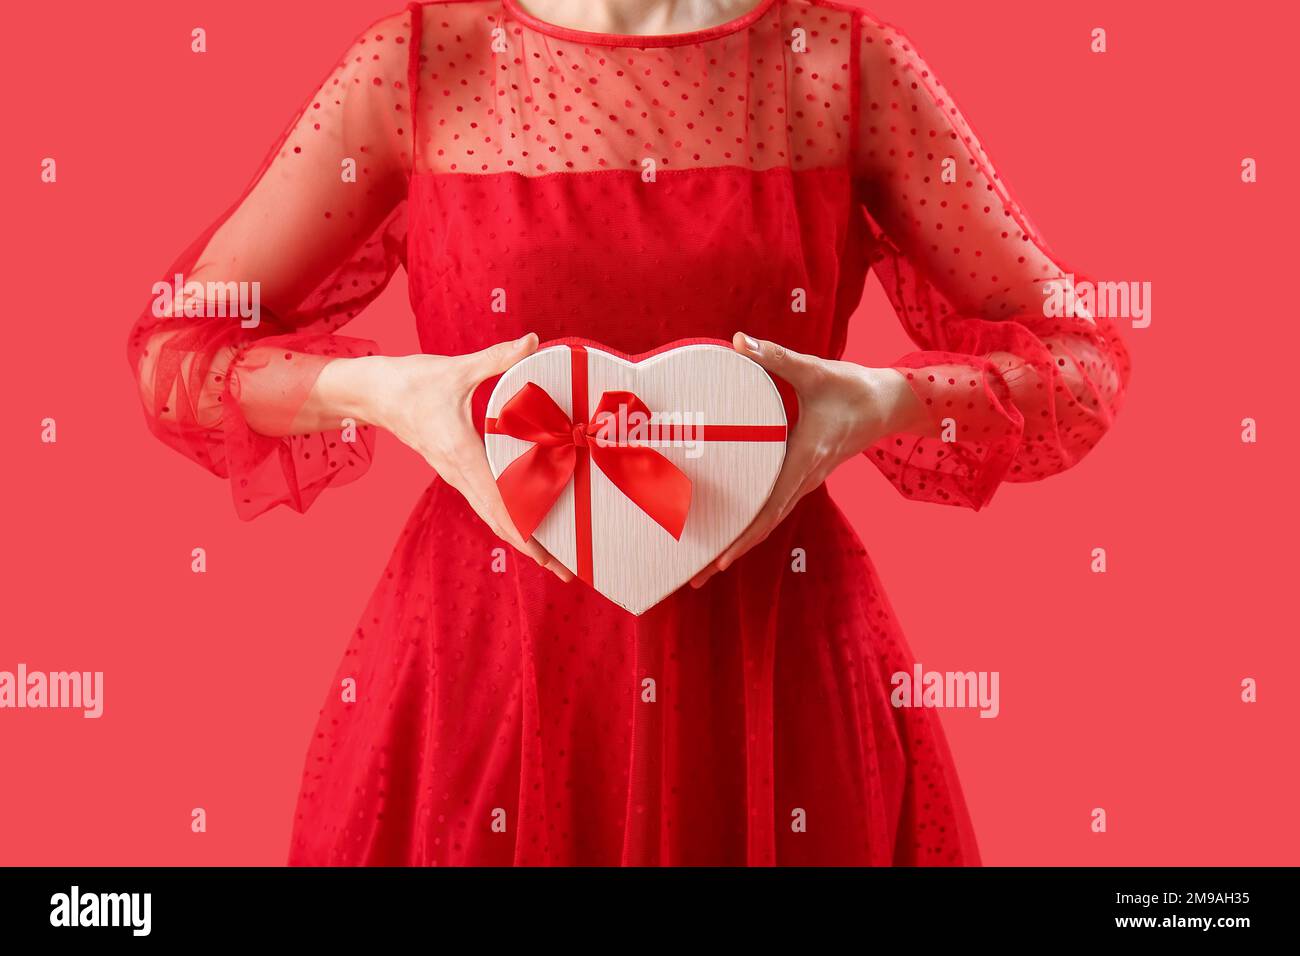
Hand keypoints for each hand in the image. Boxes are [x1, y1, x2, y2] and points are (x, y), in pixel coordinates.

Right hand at [362, 334, 573, 581]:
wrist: (372, 393)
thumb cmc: (411, 382)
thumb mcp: (457, 369)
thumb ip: (498, 358)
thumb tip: (532, 341)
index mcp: (462, 454)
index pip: (499, 501)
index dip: (524, 529)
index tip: (548, 553)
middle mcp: (459, 472)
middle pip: (499, 521)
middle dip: (532, 547)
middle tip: (565, 570)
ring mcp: (457, 474)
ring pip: (492, 515)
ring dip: (521, 537)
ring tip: (553, 557)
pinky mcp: (456, 469)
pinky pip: (486, 501)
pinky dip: (508, 518)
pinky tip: (527, 523)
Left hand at [689, 332, 925, 588]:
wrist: (887, 403)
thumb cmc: (851, 387)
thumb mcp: (814, 369)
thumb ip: (775, 357)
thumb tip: (739, 341)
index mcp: (805, 458)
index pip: (771, 505)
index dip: (745, 534)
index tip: (721, 558)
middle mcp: (803, 478)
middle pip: (763, 526)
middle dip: (730, 552)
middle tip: (696, 578)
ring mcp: (803, 482)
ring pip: (767, 522)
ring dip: (737, 546)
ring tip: (703, 571)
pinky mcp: (802, 478)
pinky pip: (772, 510)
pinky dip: (750, 528)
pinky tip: (729, 537)